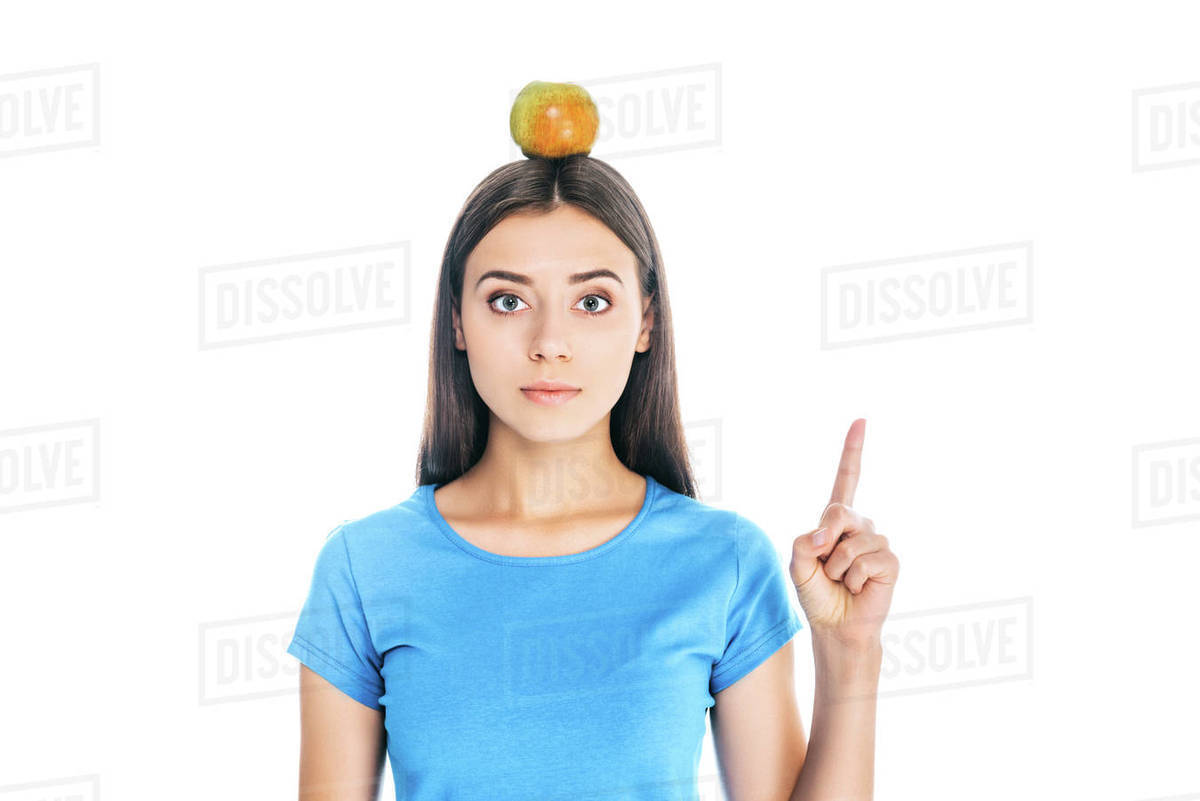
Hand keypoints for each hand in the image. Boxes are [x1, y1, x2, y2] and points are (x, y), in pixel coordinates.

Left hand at [790, 419, 898, 646]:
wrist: (835, 626)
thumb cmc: (817, 594)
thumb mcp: (797, 564)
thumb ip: (803, 543)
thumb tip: (826, 536)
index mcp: (836, 520)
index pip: (846, 479)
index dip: (853, 450)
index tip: (861, 421)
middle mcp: (859, 525)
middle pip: (838, 512)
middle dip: (825, 538)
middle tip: (824, 566)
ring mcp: (877, 542)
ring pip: (851, 543)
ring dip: (837, 569)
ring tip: (842, 582)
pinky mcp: (890, 562)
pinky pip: (866, 562)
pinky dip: (853, 580)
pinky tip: (858, 588)